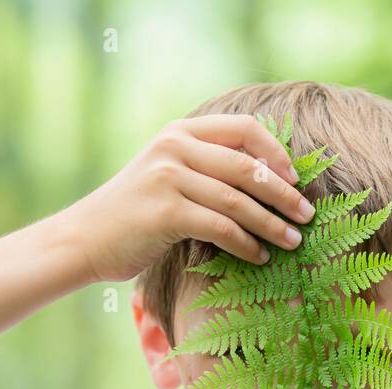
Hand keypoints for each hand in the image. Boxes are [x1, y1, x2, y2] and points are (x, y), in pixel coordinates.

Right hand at [61, 114, 315, 283]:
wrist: (83, 239)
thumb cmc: (133, 214)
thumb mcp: (167, 175)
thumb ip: (206, 169)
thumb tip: (269, 182)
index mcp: (180, 131)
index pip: (244, 127)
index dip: (277, 151)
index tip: (296, 177)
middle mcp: (174, 147)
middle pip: (247, 165)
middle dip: (284, 192)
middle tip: (307, 215)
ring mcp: (168, 178)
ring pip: (238, 200)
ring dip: (272, 223)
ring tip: (293, 242)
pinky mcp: (165, 212)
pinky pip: (222, 227)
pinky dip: (247, 244)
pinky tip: (260, 258)